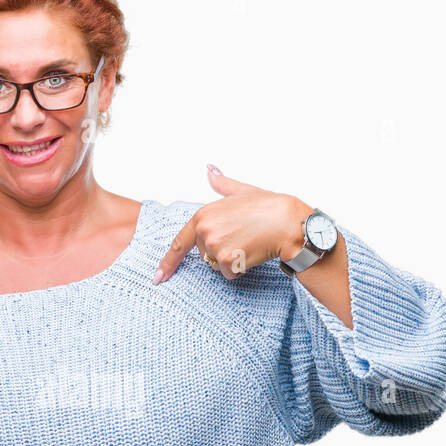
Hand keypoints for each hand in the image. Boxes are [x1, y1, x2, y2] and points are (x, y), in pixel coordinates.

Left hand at [152, 165, 312, 282]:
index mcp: (203, 215)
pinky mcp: (227, 261)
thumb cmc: (268, 206)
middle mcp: (205, 231)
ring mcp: (214, 247)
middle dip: (220, 251)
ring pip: (216, 265)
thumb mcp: (241, 191)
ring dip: (230, 261)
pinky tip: (251, 253)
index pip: (179, 243)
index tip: (158, 277)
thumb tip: (210, 169)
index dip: (168, 262)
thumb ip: (221, 184)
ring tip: (248, 243)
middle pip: (204, 255)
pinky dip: (239, 269)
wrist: (287, 222)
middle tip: (242, 236)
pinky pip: (228, 274)